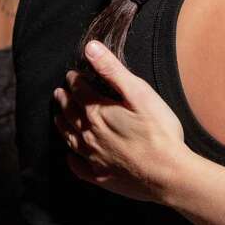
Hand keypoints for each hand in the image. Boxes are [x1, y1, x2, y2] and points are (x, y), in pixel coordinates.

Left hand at [54, 40, 187, 203]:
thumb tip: (90, 48)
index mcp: (97, 112)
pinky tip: (70, 156)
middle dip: (64, 100)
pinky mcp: (99, 176)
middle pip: (70, 113)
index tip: (70, 75)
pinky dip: (71, 158)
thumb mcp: (139, 93)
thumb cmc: (158, 131)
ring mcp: (92, 158)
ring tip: (58, 116)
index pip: (79, 90)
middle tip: (59, 92)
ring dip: (62, 124)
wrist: (167, 174)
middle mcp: (88, 134)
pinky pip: (77, 167)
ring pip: (69, 138)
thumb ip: (112, 70)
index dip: (74, 80)